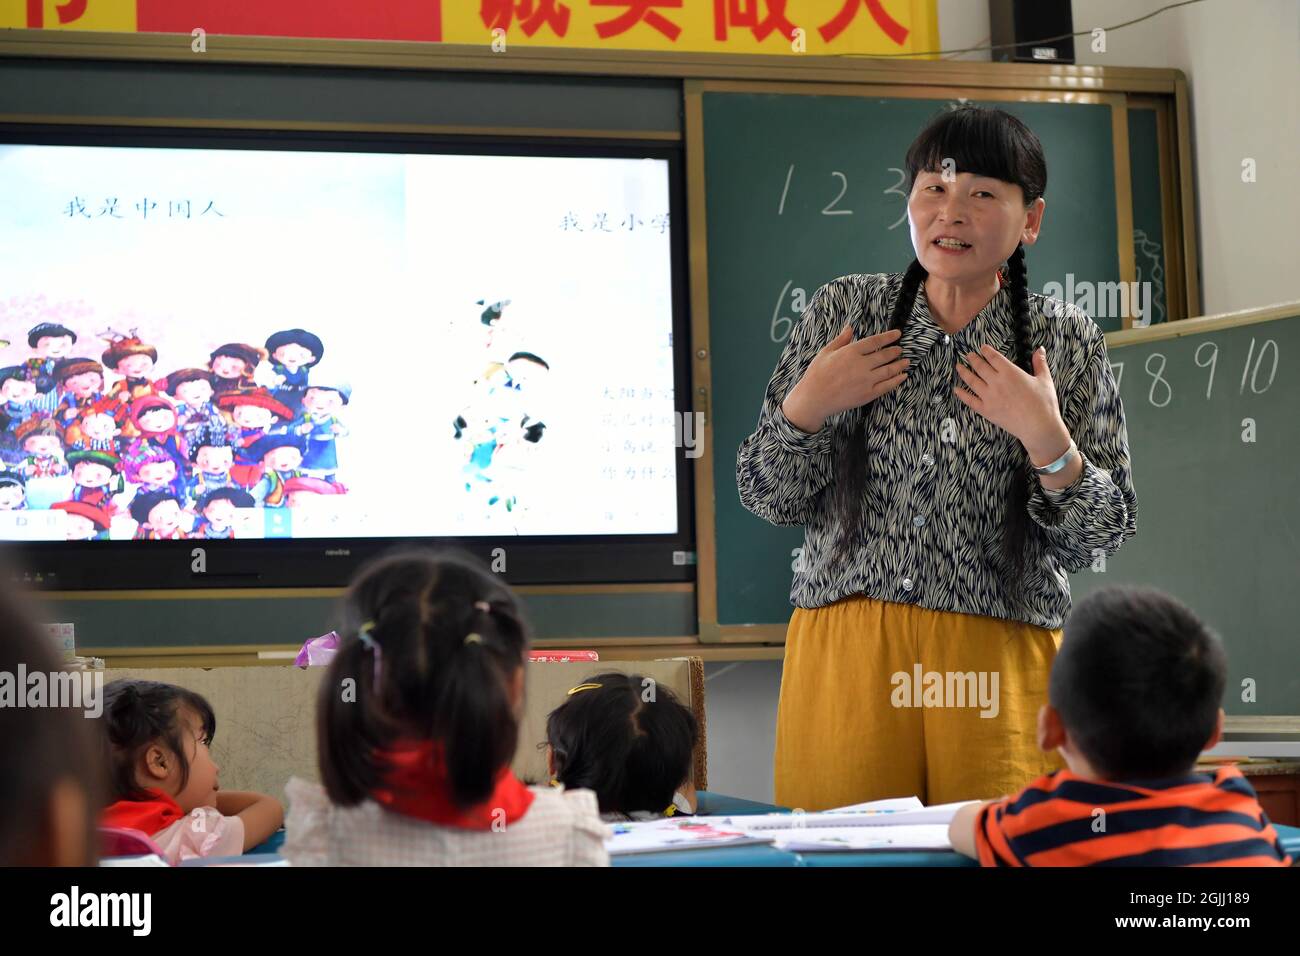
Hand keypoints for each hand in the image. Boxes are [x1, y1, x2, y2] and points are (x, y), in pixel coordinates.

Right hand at [782, 325, 909, 432]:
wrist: (814, 399)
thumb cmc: (817, 374)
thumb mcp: (825, 353)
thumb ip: (841, 340)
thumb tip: (850, 327)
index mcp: (850, 352)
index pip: (875, 341)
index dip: (888, 337)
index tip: (897, 334)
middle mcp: (861, 365)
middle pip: (884, 355)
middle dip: (895, 351)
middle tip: (900, 349)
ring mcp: (866, 380)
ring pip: (889, 370)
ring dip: (900, 365)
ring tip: (906, 362)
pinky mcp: (868, 394)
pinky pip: (887, 386)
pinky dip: (897, 380)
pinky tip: (903, 376)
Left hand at [954, 345, 1069, 460]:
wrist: (1038, 426)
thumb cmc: (1043, 403)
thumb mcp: (1044, 380)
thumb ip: (1040, 363)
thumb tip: (1040, 349)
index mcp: (1010, 372)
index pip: (994, 357)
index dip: (986, 351)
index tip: (982, 348)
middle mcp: (996, 382)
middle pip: (980, 366)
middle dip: (973, 359)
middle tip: (968, 355)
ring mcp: (989, 396)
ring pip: (972, 381)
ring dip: (964, 372)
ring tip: (958, 367)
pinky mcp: (986, 410)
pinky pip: (970, 400)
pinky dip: (962, 394)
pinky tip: (956, 389)